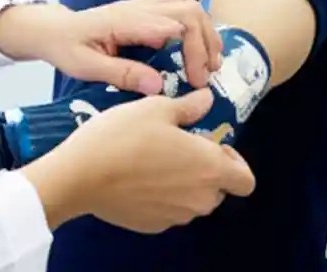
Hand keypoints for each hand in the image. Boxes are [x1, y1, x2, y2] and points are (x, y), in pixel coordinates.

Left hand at [0, 0, 222, 93]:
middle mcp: (137, 7)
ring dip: (205, 31)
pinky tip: (199, 44)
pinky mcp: (144, 8)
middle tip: (207, 74)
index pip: (174, 25)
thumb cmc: (66, 48)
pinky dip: (196, 22)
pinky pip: (178, 4)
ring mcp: (142, 4)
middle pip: (187, 10)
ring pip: (187, 4)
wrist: (53, 30)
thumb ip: (121, 74)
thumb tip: (158, 85)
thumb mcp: (87, 67)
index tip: (195, 80)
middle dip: (205, 41)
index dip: (193, 52)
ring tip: (211, 61)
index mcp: (124, 21)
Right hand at [19, 89, 255, 231]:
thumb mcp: (155, 109)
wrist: (80, 176)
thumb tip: (208, 100)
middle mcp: (199, 198)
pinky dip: (160, 197)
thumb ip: (188, 107)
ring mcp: (176, 216)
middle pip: (218, 190)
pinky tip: (135, 179)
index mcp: (209, 168)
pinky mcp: (153, 225)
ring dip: (182, 185)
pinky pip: (167, 210)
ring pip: (192, 201)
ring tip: (152, 162)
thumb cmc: (122, 137)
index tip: (210, 145)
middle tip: (176, 149)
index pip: (246, 180)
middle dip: (204, 171)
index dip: (235, 162)